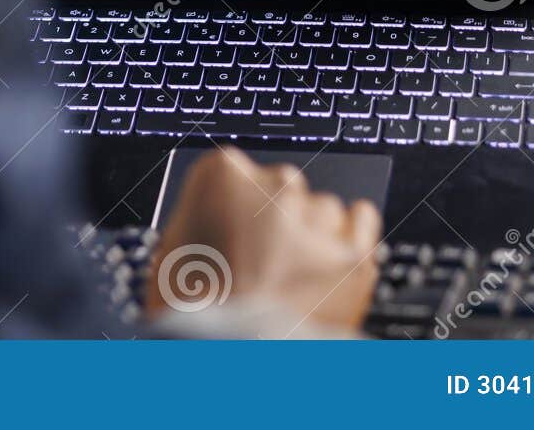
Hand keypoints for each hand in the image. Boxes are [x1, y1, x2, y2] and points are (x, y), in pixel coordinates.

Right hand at [145, 147, 382, 334]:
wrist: (223, 360)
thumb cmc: (189, 313)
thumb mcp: (171, 251)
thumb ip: (203, 221)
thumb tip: (218, 224)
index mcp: (223, 175)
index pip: (239, 172)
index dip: (235, 209)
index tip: (234, 232)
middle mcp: (275, 187)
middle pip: (283, 188)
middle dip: (274, 221)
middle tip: (260, 263)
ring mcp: (316, 221)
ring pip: (322, 209)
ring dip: (311, 236)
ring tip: (291, 278)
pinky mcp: (352, 256)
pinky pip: (362, 219)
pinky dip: (351, 234)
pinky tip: (334, 256)